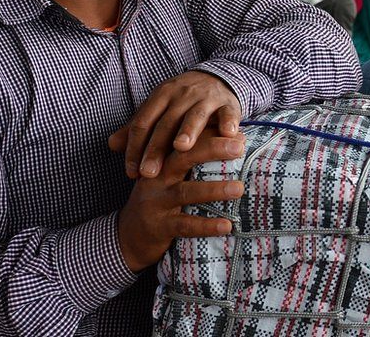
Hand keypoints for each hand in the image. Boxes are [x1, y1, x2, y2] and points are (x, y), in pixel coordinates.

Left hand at [109, 71, 241, 178]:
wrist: (217, 78)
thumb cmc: (183, 101)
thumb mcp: (159, 109)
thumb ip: (139, 127)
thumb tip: (111, 145)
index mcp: (160, 96)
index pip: (142, 123)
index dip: (134, 148)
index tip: (131, 173)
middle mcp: (181, 95)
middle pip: (165, 123)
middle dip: (156, 149)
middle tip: (149, 173)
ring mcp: (206, 98)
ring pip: (195, 115)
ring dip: (188, 131)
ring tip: (181, 148)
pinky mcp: (228, 103)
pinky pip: (228, 113)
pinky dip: (228, 122)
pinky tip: (227, 134)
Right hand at [117, 130, 244, 271]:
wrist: (128, 237)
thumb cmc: (161, 200)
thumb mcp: (172, 175)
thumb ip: (195, 159)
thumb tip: (237, 139)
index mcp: (161, 160)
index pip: (185, 139)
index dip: (211, 132)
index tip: (239, 131)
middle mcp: (156, 176)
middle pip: (183, 157)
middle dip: (213, 149)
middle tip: (240, 146)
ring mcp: (155, 201)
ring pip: (186, 192)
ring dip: (215, 189)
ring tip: (240, 188)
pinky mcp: (158, 227)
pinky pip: (184, 225)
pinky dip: (206, 225)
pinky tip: (227, 225)